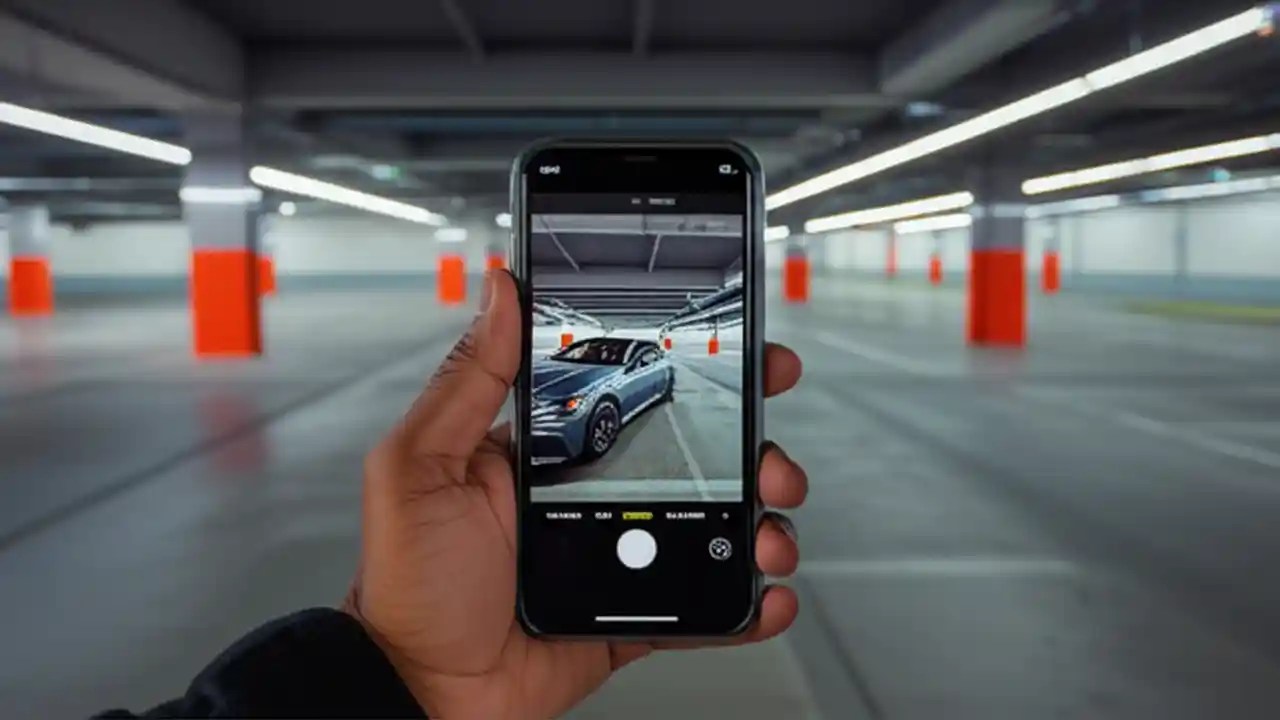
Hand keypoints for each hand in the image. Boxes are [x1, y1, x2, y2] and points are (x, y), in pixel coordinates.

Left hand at [345, 270, 807, 718]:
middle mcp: (593, 496)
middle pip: (696, 458)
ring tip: (768, 537)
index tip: (744, 354)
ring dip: (760, 525)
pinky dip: (746, 604)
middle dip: (753, 449)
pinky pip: (704, 606)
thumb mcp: (419, 466)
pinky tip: (767, 598)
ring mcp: (619, 556)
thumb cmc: (408, 584)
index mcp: (549, 452)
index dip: (696, 373)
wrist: (422, 694)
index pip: (635, 395)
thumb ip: (467, 380)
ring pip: (713, 527)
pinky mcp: (634, 617)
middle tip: (771, 459)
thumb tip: (499, 290)